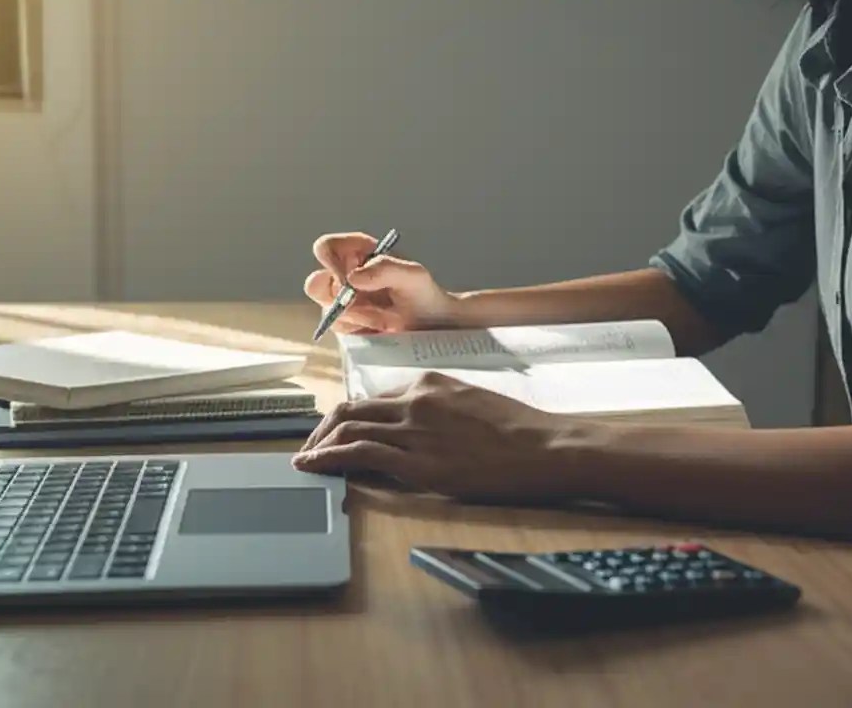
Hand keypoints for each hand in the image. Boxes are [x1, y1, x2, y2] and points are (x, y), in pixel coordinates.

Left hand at [293, 372, 581, 501]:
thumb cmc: (520, 433)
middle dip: (321, 430)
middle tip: (308, 448)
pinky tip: (315, 468)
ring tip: (304, 461)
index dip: (346, 417)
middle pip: (350, 409)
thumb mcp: (473, 405)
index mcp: (430, 383)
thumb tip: (417, 429)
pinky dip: (329, 459)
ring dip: (318, 445)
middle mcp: (416, 400)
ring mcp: (416, 429)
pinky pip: (359, 454)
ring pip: (347, 428)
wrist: (547, 448)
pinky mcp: (419, 461)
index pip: (373, 399)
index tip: (334, 432)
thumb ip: (439, 411)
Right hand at [303, 232, 460, 333]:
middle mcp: (347, 275)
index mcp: (358, 252)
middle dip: (332, 297)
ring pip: (326, 309)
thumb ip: (385, 269)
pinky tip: (377, 328)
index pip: (326, 248)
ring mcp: (345, 302)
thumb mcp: (413, 276)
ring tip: (380, 316)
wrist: (436, 326)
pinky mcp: (349, 324)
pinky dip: (355, 330)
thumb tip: (353, 278)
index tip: (349, 280)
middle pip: (315, 283)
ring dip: (350, 315)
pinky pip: (339, 329)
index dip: (330, 262)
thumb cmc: (425, 294)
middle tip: (356, 305)